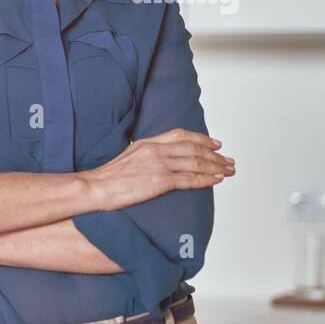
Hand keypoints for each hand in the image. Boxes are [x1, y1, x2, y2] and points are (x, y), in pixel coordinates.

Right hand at [84, 128, 235, 210]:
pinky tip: (217, 179)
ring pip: (196, 163)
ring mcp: (159, 165)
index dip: (202, 139)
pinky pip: (190, 179)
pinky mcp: (160, 181)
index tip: (215, 144)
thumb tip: (157, 161)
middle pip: (194, 149)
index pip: (181, 135)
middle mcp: (156, 150)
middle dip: (215, 155)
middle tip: (229, 160)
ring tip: (229, 170)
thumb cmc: (106, 178)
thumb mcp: (127, 157)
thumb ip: (144, 155)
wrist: (95, 187)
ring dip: (216, 166)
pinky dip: (206, 179)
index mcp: (147, 143)